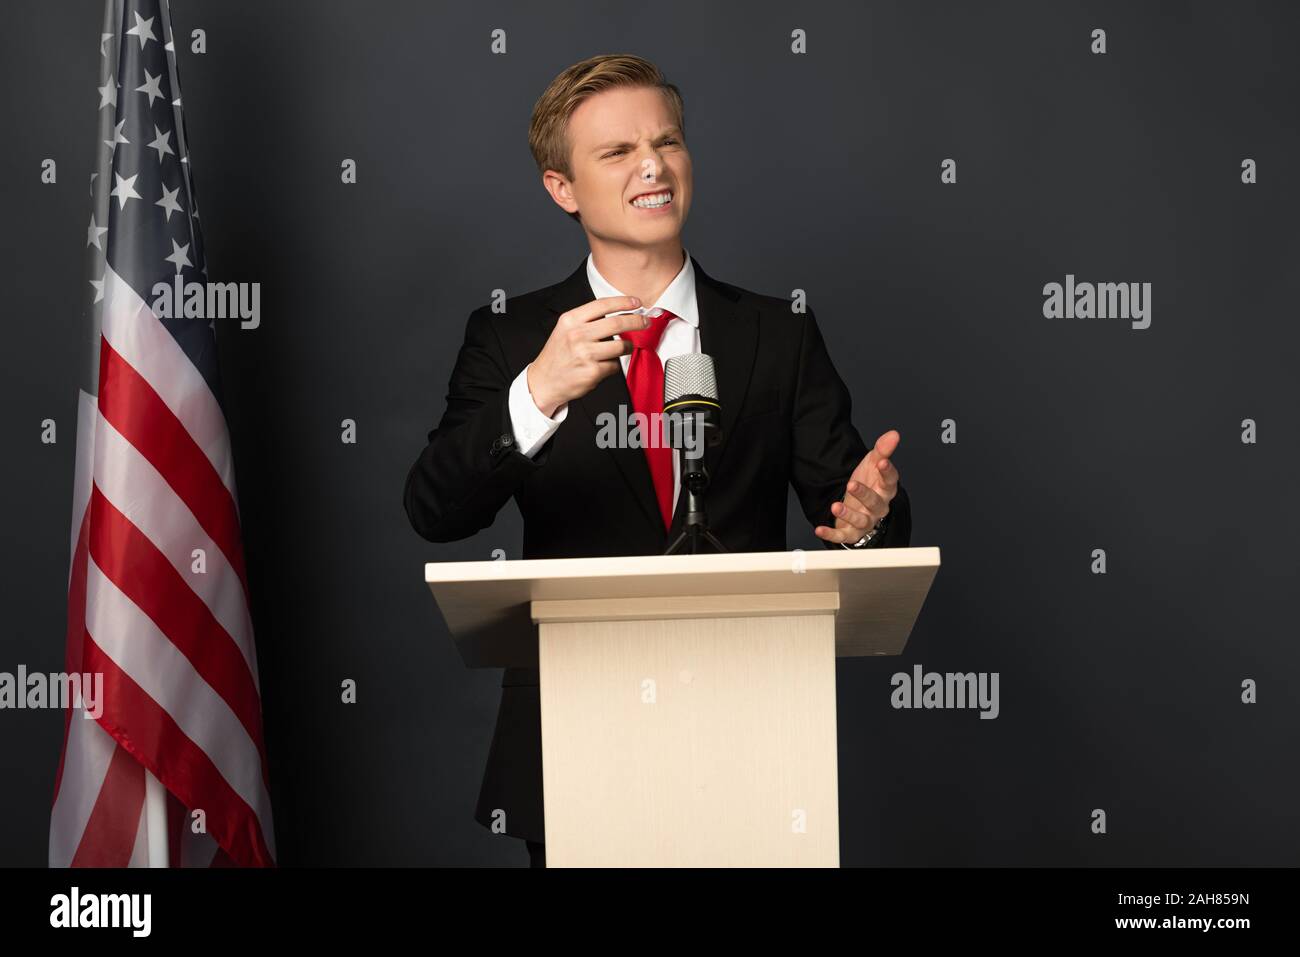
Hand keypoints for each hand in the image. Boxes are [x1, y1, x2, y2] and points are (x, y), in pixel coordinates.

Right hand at [527, 296, 649, 415]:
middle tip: (645, 322)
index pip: (603, 305)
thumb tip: (618, 313)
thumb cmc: (558, 355)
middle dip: (637, 321)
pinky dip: (613, 365)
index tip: (636, 302)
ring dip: (627, 347)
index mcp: (570, 320)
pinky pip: (614, 365)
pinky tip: (602, 366)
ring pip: (620, 346)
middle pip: (617, 323)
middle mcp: (577, 335)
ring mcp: (585, 354)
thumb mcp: (565, 329)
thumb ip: (587, 320)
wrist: (544, 381)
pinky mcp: (592, 372)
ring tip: (624, 348)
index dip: (623, 302)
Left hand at [814, 430, 900, 544]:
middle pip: (875, 503)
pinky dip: (831, 534)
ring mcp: (866, 521)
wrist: (858, 503)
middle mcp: (878, 507)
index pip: (890, 481)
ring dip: (848, 515)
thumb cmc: (868, 483)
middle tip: (852, 484)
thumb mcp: (873, 463)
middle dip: (864, 494)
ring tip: (836, 506)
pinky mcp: (852, 532)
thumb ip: (882, 449)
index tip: (882, 462)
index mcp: (885, 489)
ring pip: (861, 521)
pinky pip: (843, 536)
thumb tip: (894, 434)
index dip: (887, 472)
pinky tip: (819, 529)